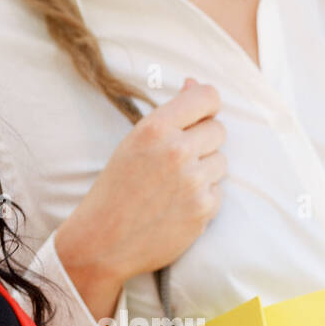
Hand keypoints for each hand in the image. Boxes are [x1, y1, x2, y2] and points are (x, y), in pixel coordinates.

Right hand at [54, 78, 225, 319]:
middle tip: (177, 159)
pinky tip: (177, 205)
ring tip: (174, 185)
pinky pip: (219, 191)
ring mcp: (193, 181)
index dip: (206, 104)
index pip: (207, 97)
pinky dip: (203, 197)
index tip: (200, 115)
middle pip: (218, 130)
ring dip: (204, 170)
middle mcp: (176, 151)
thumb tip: (195, 84)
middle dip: (203, 142)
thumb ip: (168, 115)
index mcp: (154, 128)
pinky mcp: (203, 209)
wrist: (102, 240)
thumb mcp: (134, 142)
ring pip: (221, 161)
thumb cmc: (116, 188)